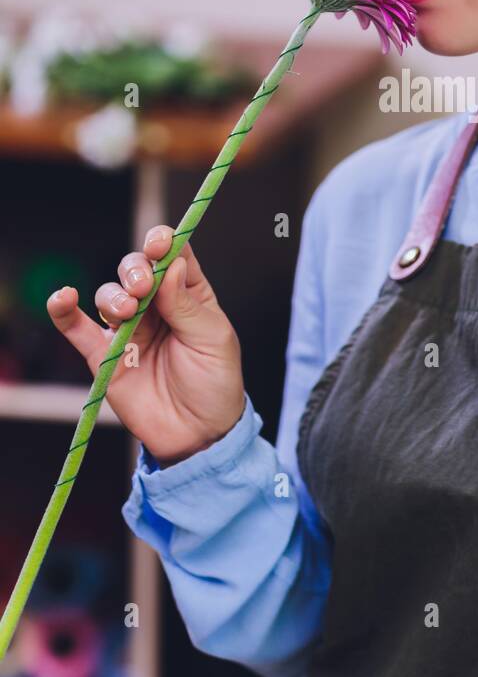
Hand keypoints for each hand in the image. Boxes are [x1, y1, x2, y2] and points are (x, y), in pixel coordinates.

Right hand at [47, 226, 244, 466]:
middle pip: (136, 268)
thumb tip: (170, 265)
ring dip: (113, 295)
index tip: (159, 244)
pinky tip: (62, 298)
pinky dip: (64, 310)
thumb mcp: (214, 340)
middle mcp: (156, 305)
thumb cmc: (215, 383)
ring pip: (109, 294)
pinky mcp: (104, 354)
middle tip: (141, 288)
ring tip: (127, 313)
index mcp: (189, 294)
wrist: (198, 435)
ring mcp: (128, 328)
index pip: (172, 255)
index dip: (163, 242)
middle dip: (134, 269)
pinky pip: (76, 327)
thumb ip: (187, 304)